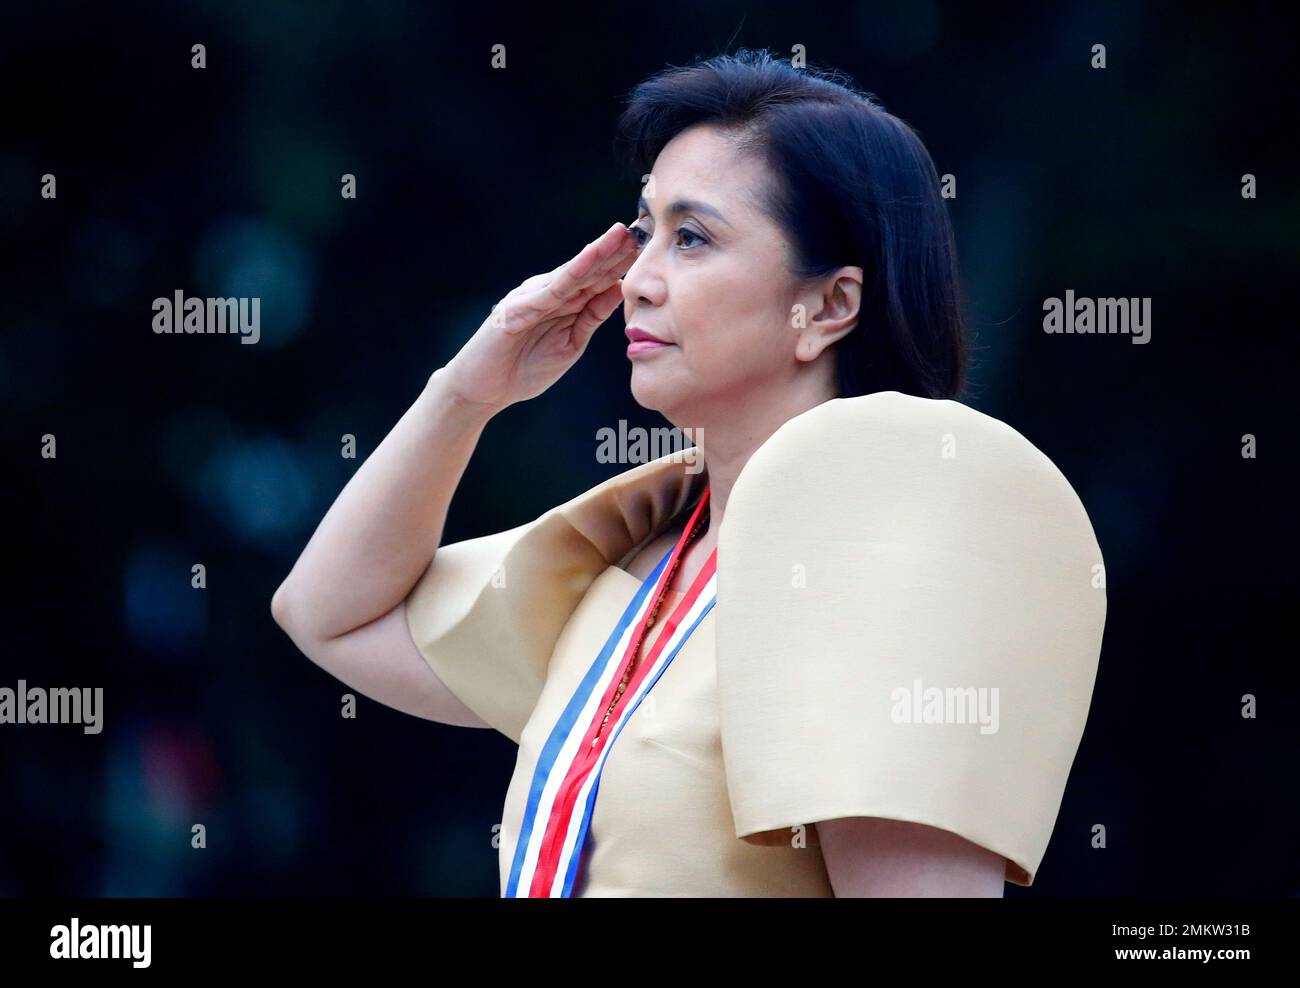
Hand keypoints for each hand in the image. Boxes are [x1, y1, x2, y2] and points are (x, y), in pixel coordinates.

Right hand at [441, 221, 637, 411]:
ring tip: (620, 234)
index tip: (651, 248)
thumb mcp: (571, 343)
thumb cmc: (524, 368)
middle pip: (589, 269)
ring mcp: (532, 297)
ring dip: (598, 253)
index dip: (623, 263)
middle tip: (643, 227)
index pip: (598, 279)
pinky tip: (588, 259)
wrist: (484, 389)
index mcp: (565, 302)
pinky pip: (549, 291)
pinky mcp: (517, 309)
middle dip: (616, 249)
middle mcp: (549, 293)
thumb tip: (618, 288)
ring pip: (572, 273)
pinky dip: (570, 275)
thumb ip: (592, 316)